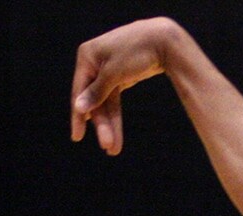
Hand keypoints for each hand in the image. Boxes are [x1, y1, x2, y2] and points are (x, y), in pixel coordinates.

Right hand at [70, 18, 177, 155]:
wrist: (165, 39)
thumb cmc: (137, 50)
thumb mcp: (114, 73)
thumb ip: (96, 92)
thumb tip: (79, 108)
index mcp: (87, 56)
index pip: (80, 91)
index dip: (79, 116)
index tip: (77, 137)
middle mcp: (95, 63)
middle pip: (95, 100)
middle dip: (102, 125)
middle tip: (107, 146)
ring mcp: (108, 70)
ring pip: (106, 103)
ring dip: (110, 125)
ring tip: (113, 148)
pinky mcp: (121, 76)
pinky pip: (114, 100)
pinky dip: (115, 116)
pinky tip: (115, 133)